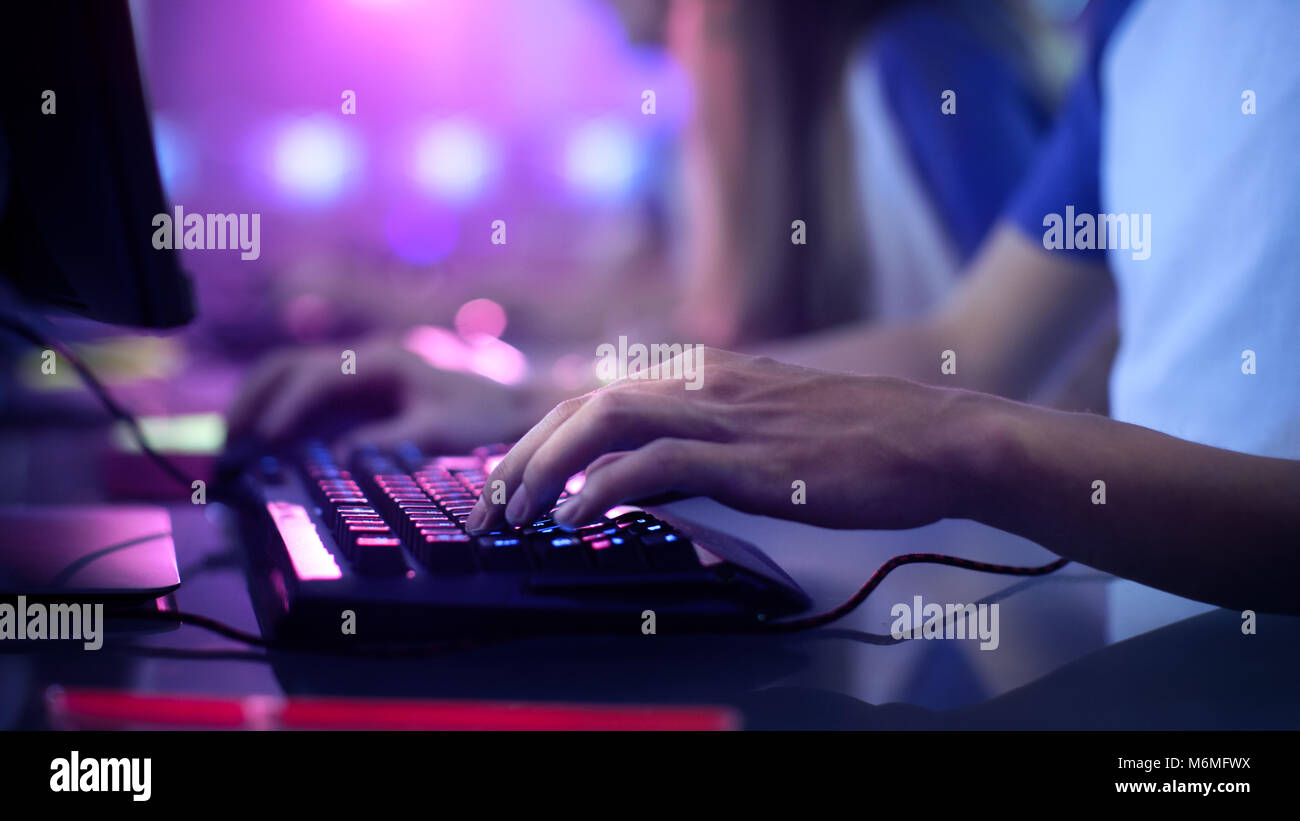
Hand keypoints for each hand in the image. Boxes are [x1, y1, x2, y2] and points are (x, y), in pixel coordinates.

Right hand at [226, 340, 548, 457]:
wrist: (518, 405)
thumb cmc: (485, 415)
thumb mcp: (439, 432)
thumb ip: (388, 441)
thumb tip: (341, 455)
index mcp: (382, 360)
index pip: (317, 375)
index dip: (288, 405)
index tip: (268, 438)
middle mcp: (366, 359)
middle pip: (291, 366)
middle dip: (255, 397)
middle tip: (228, 438)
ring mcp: (363, 374)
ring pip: (295, 377)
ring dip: (262, 403)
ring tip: (234, 442)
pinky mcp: (365, 393)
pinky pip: (313, 399)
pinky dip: (285, 416)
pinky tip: (268, 445)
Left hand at [466, 348, 984, 532]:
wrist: (941, 440)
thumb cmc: (868, 443)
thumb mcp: (774, 436)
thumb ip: (715, 450)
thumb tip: (667, 491)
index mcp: (710, 375)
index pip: (603, 395)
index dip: (545, 433)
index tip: (511, 474)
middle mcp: (708, 383)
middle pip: (587, 401)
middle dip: (525, 449)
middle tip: (490, 498)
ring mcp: (728, 415)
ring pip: (607, 418)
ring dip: (547, 463)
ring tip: (515, 509)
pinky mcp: (750, 455)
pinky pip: (656, 462)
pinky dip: (602, 486)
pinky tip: (574, 516)